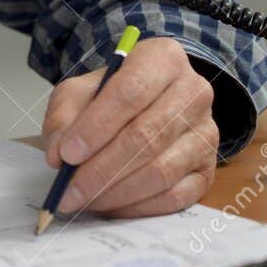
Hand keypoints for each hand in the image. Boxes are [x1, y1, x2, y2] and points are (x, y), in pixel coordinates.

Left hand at [40, 38, 219, 218]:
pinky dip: (138, 208)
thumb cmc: (112, 95)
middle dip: (101, 170)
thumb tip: (58, 154)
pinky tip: (111, 206)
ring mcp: (206, 132)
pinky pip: (175, 197)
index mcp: (164, 59)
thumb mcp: (80, 91)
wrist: (150, 104)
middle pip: (146, 137)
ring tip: (84, 200)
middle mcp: (193, 92)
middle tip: (69, 191)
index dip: (96, 127)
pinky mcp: (208, 169)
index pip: (130, 93)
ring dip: (116, 192)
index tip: (67, 154)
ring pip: (161, 171)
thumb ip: (63, 117)